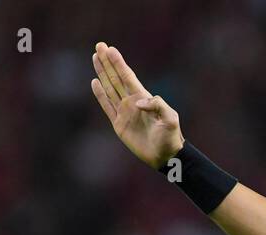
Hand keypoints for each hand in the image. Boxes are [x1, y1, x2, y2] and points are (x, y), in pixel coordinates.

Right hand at [90, 41, 184, 168]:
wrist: (165, 157)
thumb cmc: (170, 137)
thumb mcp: (170, 118)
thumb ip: (158, 105)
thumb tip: (137, 102)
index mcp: (144, 98)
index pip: (128, 76)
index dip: (118, 63)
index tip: (110, 49)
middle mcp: (132, 102)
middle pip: (116, 77)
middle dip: (108, 62)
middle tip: (99, 45)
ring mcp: (124, 112)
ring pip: (109, 88)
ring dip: (102, 73)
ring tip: (95, 57)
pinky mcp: (119, 124)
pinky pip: (106, 106)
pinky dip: (100, 94)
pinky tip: (95, 82)